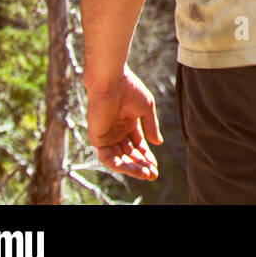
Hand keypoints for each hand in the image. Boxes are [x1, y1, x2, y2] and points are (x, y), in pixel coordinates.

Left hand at [86, 65, 161, 180]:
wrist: (112, 81)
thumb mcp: (146, 108)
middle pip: (130, 153)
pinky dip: (119, 164)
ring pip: (119, 158)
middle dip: (141, 164)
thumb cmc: (129, 89)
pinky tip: (132, 168)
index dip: (147, 156)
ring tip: (146, 174)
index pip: (138, 144)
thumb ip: (150, 126)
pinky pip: (107, 157)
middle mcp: (117, 131)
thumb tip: (158, 143)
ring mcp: (107, 136)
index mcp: (128, 123)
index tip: (156, 166)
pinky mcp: (97, 138)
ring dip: (132, 168)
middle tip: (153, 174)